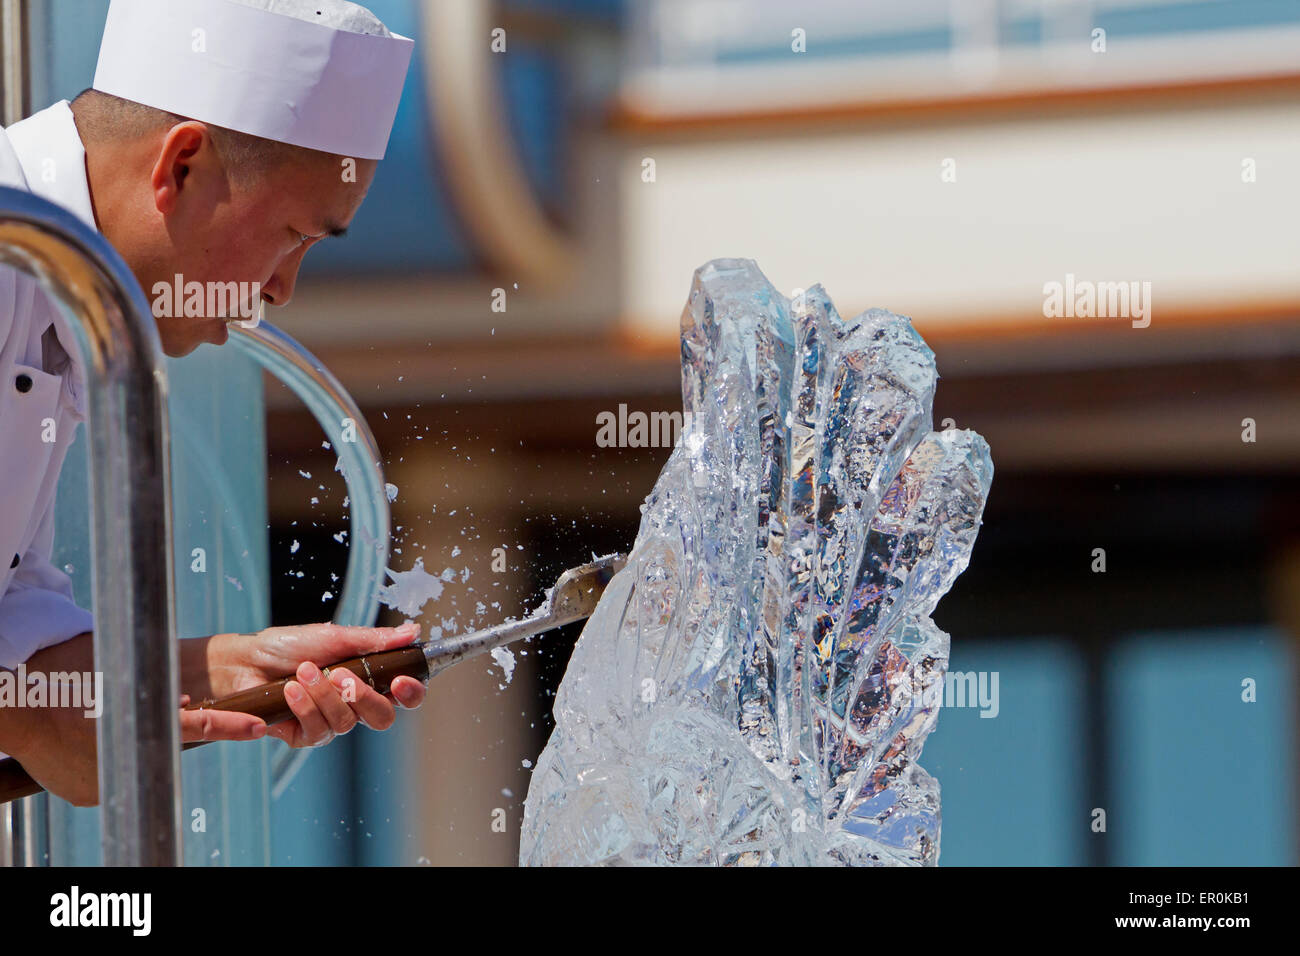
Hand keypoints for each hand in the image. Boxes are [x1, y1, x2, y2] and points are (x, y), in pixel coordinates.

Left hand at [196, 622, 425, 748]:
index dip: (411, 693)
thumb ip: (374, 639)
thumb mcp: (335, 637)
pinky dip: (304, 707)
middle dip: (365, 698)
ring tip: (303, 672)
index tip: (401, 681)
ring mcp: (331, 721)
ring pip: (347, 723)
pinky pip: (318, 730)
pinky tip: (290, 690)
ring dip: (324, 695)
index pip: (403, 695)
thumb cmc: (289, 645)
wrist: (246, 661)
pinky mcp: (307, 736)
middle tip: (343, 676)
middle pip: (383, 718)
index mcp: (368, 678)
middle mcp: (354, 704)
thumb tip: (412, 632)